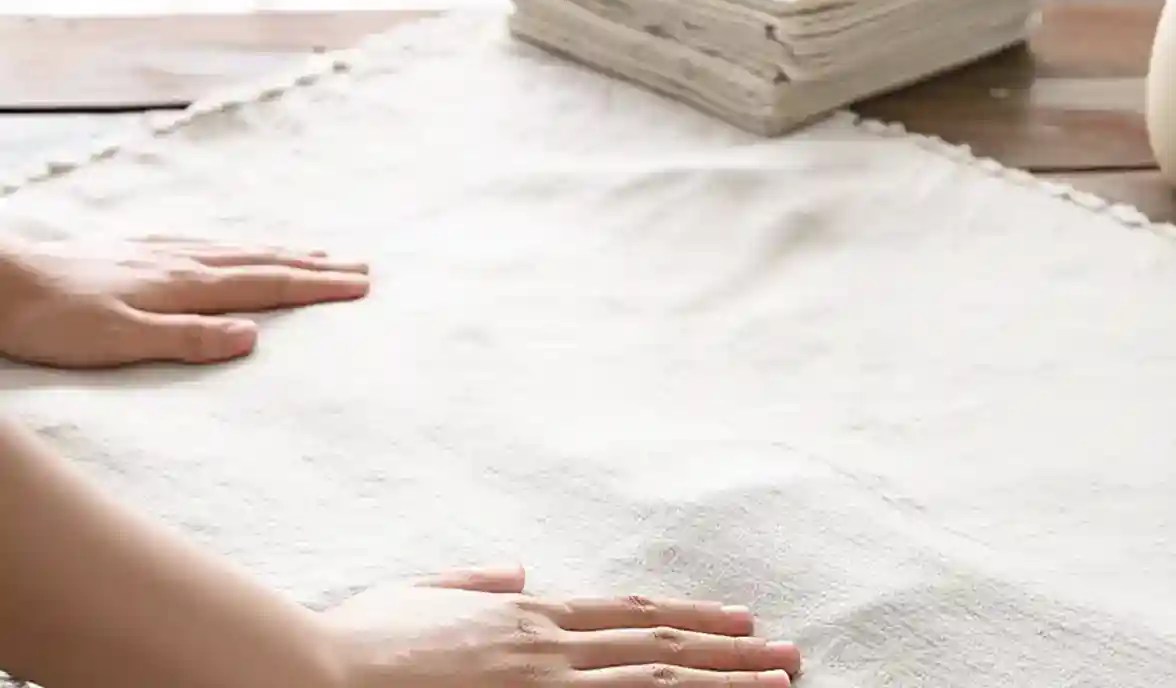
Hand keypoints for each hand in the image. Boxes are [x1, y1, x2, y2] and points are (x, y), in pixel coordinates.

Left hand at [0, 235, 368, 367]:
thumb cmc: (55, 321)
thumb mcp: (122, 341)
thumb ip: (190, 339)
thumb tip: (254, 335)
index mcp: (186, 287)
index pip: (267, 284)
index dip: (317, 285)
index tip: (361, 285)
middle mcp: (181, 263)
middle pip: (262, 261)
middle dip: (315, 266)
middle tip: (361, 267)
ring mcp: (160, 253)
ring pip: (238, 249)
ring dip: (283, 252)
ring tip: (318, 252)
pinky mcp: (137, 252)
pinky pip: (209, 244)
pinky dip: (240, 245)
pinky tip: (238, 246)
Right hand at [322, 566, 800, 687]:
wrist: (317, 676)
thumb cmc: (358, 642)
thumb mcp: (416, 594)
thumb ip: (473, 582)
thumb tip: (516, 568)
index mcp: (526, 615)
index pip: (629, 611)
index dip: (689, 616)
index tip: (737, 619)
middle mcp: (548, 645)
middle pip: (660, 644)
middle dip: (731, 651)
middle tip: (790, 654)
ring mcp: (544, 683)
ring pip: (656, 679)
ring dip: (725, 681)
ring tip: (782, 681)